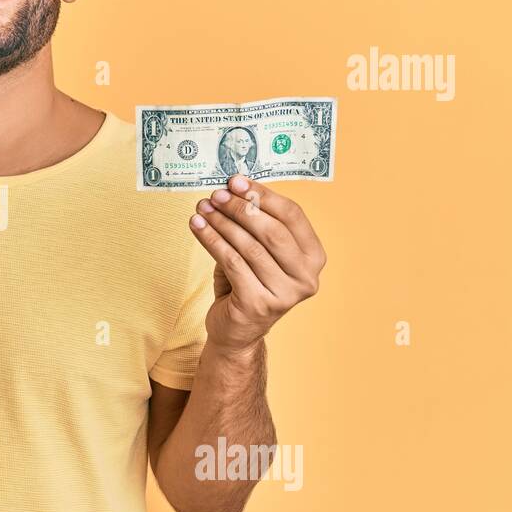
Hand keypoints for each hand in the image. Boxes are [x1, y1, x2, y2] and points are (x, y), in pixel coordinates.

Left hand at [188, 174, 326, 352]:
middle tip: (216, 194)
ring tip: (202, 208)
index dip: (264, 194)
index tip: (236, 180)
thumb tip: (234, 187)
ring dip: (222, 222)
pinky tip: (197, 227)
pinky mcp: (258, 304)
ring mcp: (285, 294)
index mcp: (314, 257)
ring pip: (249, 247)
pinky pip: (232, 262)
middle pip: (272, 231)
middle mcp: (306, 277)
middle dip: (240, 207)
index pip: (293, 215)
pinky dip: (212, 240)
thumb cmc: (248, 283)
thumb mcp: (259, 251)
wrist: (237, 330)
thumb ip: (255, 223)